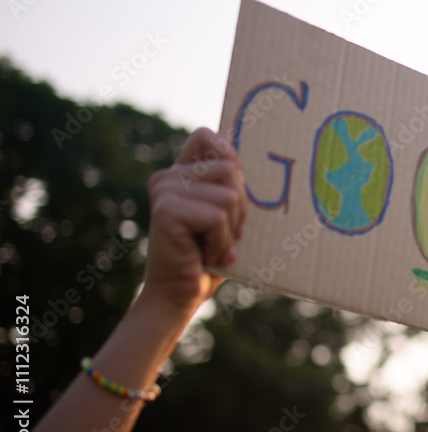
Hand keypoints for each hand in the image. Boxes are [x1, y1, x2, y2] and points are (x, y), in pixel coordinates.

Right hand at [141, 128, 245, 312]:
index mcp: (180, 173)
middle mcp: (168, 176)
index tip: (235, 188)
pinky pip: (218, 218)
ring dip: (231, 229)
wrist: (178, 295)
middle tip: (222, 234)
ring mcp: (165, 190)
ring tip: (212, 245)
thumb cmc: (209, 257)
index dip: (230, 155)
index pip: (207, 136)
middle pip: (232, 170)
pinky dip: (222, 242)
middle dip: (240, 209)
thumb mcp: (225, 217)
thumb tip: (260, 162)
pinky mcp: (167, 210)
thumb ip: (231, 187)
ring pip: (230, 197)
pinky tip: (204, 255)